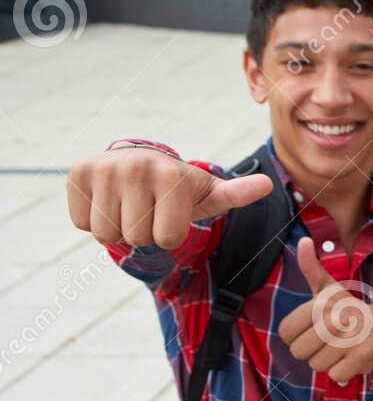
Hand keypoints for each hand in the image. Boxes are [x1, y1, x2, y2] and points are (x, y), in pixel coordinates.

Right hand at [66, 147, 273, 249]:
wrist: (140, 161)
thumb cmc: (180, 188)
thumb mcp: (209, 192)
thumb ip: (237, 193)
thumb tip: (267, 185)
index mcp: (171, 176)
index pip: (166, 239)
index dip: (169, 235)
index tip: (172, 214)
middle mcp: (135, 167)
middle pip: (135, 238)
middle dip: (144, 233)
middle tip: (149, 210)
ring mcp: (103, 168)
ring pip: (106, 233)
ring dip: (118, 229)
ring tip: (129, 205)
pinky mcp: (77, 172)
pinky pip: (82, 222)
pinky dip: (93, 220)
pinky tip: (108, 201)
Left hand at [277, 237, 372, 381]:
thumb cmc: (348, 311)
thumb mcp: (329, 290)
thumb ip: (311, 269)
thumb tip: (303, 241)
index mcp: (322, 303)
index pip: (286, 333)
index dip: (296, 337)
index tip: (312, 330)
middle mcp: (336, 318)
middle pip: (299, 351)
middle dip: (312, 352)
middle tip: (329, 342)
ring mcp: (350, 338)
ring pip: (317, 365)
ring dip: (327, 363)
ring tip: (341, 350)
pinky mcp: (363, 356)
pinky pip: (335, 375)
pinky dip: (342, 373)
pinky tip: (351, 360)